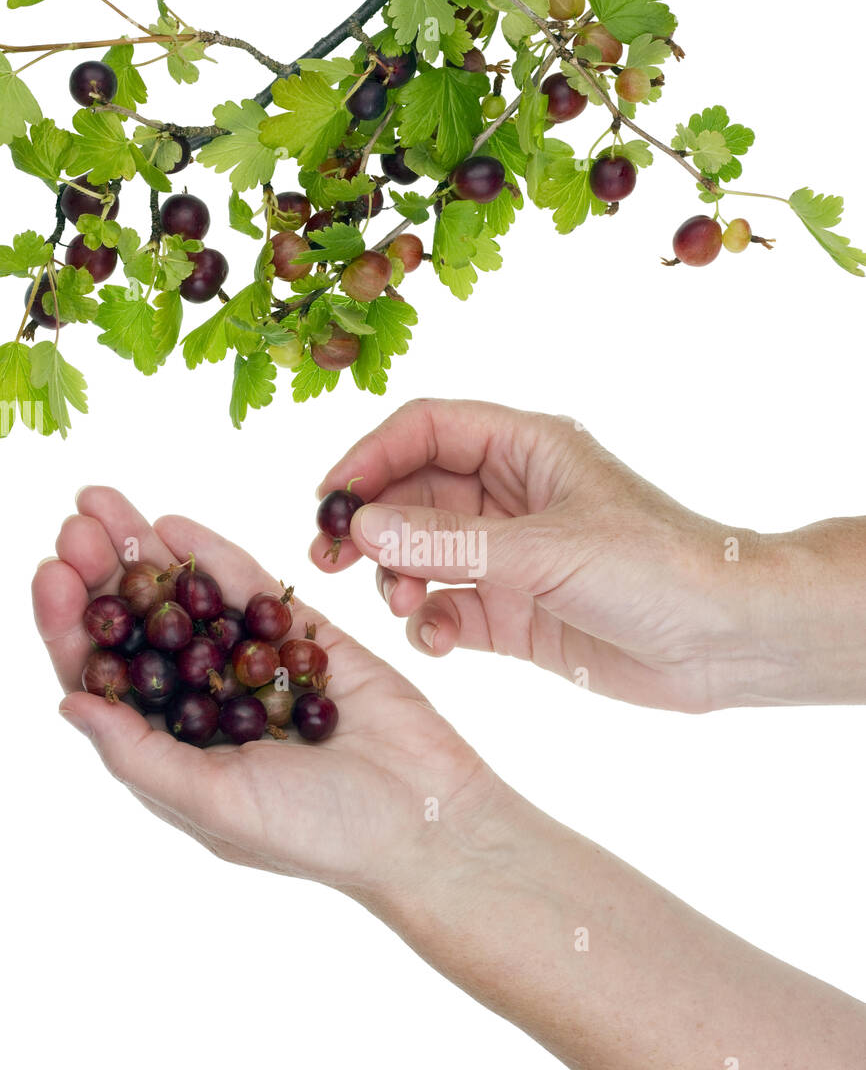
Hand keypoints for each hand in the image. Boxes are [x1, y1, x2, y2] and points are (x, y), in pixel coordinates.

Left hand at [32, 487, 498, 891]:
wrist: (425, 816)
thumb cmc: (317, 833)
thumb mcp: (214, 803)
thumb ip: (140, 755)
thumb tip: (67, 703)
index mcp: (172, 751)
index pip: (105, 680)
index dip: (71, 627)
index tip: (51, 573)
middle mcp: (206, 704)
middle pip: (139, 628)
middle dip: (103, 574)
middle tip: (75, 521)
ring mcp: (254, 667)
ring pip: (188, 599)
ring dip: (146, 551)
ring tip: (104, 501)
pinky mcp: (306, 639)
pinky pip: (253, 590)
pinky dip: (215, 557)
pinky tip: (176, 524)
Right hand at [312, 399, 865, 711]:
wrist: (724, 639)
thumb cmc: (657, 566)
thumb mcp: (546, 549)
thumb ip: (449, 543)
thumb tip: (362, 530)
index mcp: (525, 447)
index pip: (425, 429)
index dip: (370, 457)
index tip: (329, 499)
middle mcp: (510, 496)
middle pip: (412, 493)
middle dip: (370, 524)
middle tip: (330, 559)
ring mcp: (509, 556)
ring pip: (421, 554)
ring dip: (396, 577)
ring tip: (397, 602)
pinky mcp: (513, 612)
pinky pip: (446, 608)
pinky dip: (429, 622)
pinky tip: (437, 638)